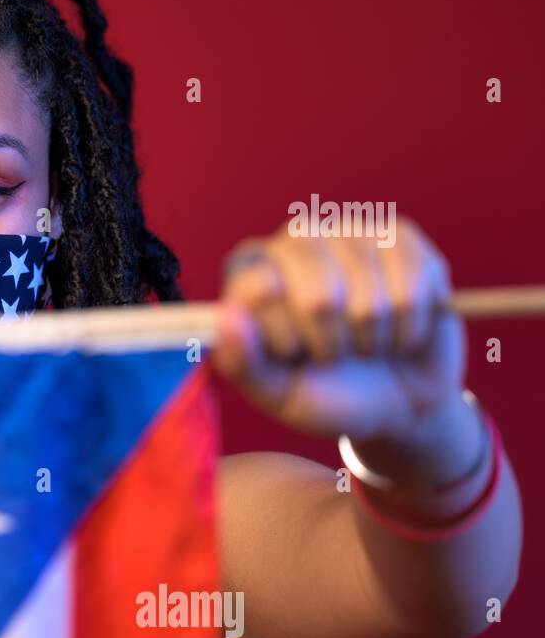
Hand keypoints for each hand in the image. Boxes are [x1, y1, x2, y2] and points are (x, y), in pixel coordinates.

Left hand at [212, 216, 464, 444]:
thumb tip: (229, 316)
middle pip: (317, 294)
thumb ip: (242, 363)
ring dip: (371, 335)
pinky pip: (409, 280)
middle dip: (331, 341)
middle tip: (332, 355)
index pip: (260, 292)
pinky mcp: (400, 236)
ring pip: (367, 290)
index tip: (292, 356)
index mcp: (252, 273)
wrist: (396, 405)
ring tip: (365, 343)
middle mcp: (295, 242)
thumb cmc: (327, 395)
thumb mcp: (277, 394)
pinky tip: (398, 329)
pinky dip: (407, 322)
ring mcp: (348, 233)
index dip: (285, 338)